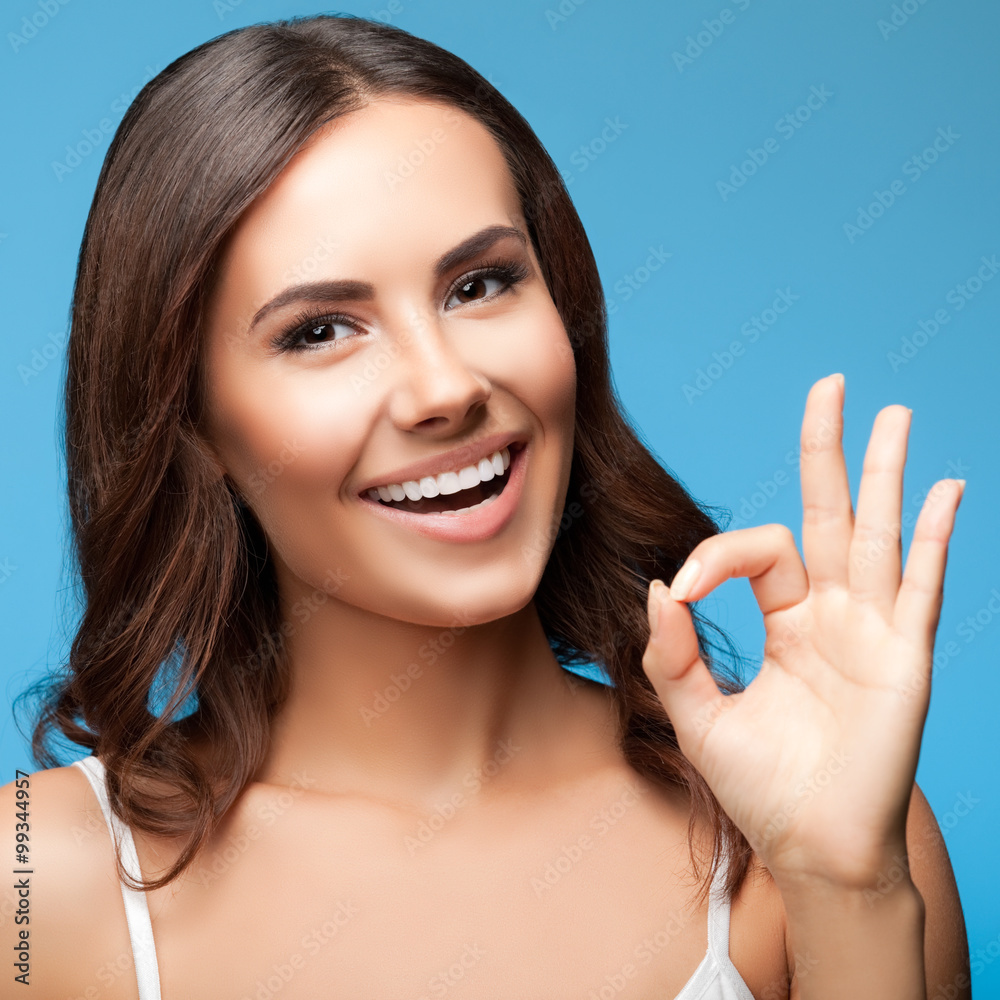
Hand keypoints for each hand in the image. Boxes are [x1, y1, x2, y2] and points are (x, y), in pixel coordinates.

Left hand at [642, 373, 964, 890]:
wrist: (811, 847)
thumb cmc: (760, 785)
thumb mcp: (696, 714)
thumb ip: (673, 652)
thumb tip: (660, 585)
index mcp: (785, 621)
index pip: (755, 553)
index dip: (714, 557)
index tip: (682, 594)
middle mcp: (832, 615)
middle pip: (830, 514)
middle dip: (829, 450)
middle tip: (830, 386)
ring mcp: (873, 630)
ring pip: (878, 533)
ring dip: (886, 473)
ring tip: (891, 413)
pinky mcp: (905, 657)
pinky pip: (922, 587)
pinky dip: (934, 537)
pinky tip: (943, 490)